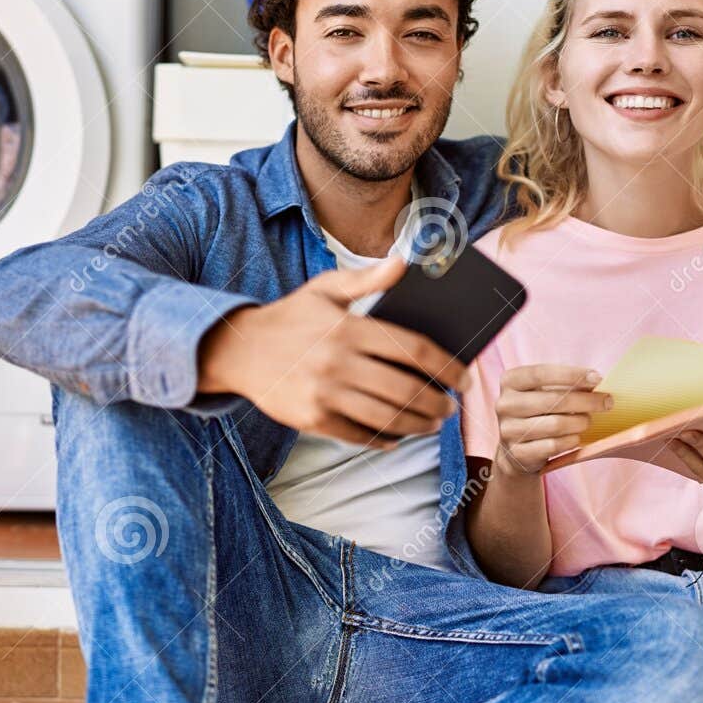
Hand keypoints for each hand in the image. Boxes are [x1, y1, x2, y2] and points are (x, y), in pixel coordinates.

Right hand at [197, 254, 469, 448]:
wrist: (238, 350)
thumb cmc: (290, 317)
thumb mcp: (324, 289)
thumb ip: (366, 279)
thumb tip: (405, 263)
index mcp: (348, 328)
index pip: (413, 349)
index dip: (447, 367)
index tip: (465, 378)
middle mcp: (338, 362)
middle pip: (405, 388)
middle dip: (437, 402)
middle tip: (450, 408)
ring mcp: (325, 394)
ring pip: (386, 416)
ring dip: (417, 424)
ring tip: (432, 423)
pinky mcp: (312, 419)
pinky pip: (359, 435)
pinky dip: (384, 439)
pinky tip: (397, 436)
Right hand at [492, 363, 611, 476]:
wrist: (516, 451)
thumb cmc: (537, 413)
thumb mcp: (543, 393)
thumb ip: (564, 386)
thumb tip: (595, 382)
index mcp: (509, 382)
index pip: (540, 373)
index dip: (571, 374)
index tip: (597, 378)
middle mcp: (504, 404)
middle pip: (552, 400)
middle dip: (585, 400)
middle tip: (607, 402)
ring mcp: (508, 430)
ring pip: (555, 425)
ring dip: (580, 422)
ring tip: (588, 421)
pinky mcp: (517, 453)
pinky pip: (552, 446)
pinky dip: (570, 441)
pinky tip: (576, 438)